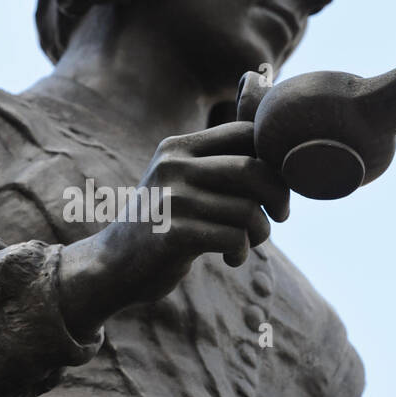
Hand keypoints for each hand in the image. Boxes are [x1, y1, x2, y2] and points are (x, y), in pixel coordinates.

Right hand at [58, 121, 289, 338]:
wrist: (113, 264)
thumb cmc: (163, 223)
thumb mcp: (181, 181)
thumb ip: (218, 164)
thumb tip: (282, 156)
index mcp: (178, 147)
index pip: (246, 132)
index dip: (274, 157)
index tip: (277, 182)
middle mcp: (173, 167)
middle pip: (252, 168)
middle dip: (279, 195)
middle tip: (280, 215)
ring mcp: (171, 200)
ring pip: (248, 210)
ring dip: (261, 232)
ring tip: (247, 243)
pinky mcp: (174, 235)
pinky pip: (234, 238)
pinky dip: (242, 251)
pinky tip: (231, 258)